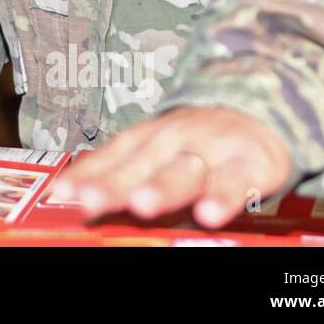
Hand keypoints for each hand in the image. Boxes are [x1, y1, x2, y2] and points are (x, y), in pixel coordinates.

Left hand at [48, 106, 295, 228]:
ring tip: (142, 205)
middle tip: (90, 201)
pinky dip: (224, 196)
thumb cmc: (199, 144)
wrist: (263, 109)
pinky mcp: (252, 164)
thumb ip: (124, 178)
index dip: (86, 176)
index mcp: (147, 139)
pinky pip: (237, 182)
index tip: (61, 193)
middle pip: (140, 164)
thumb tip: (78, 203)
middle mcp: (175, 140)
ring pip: (185, 170)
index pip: (111, 158)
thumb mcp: (158, 155)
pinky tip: (210, 214)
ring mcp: (213, 149)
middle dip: (114, 183)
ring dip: (163, 186)